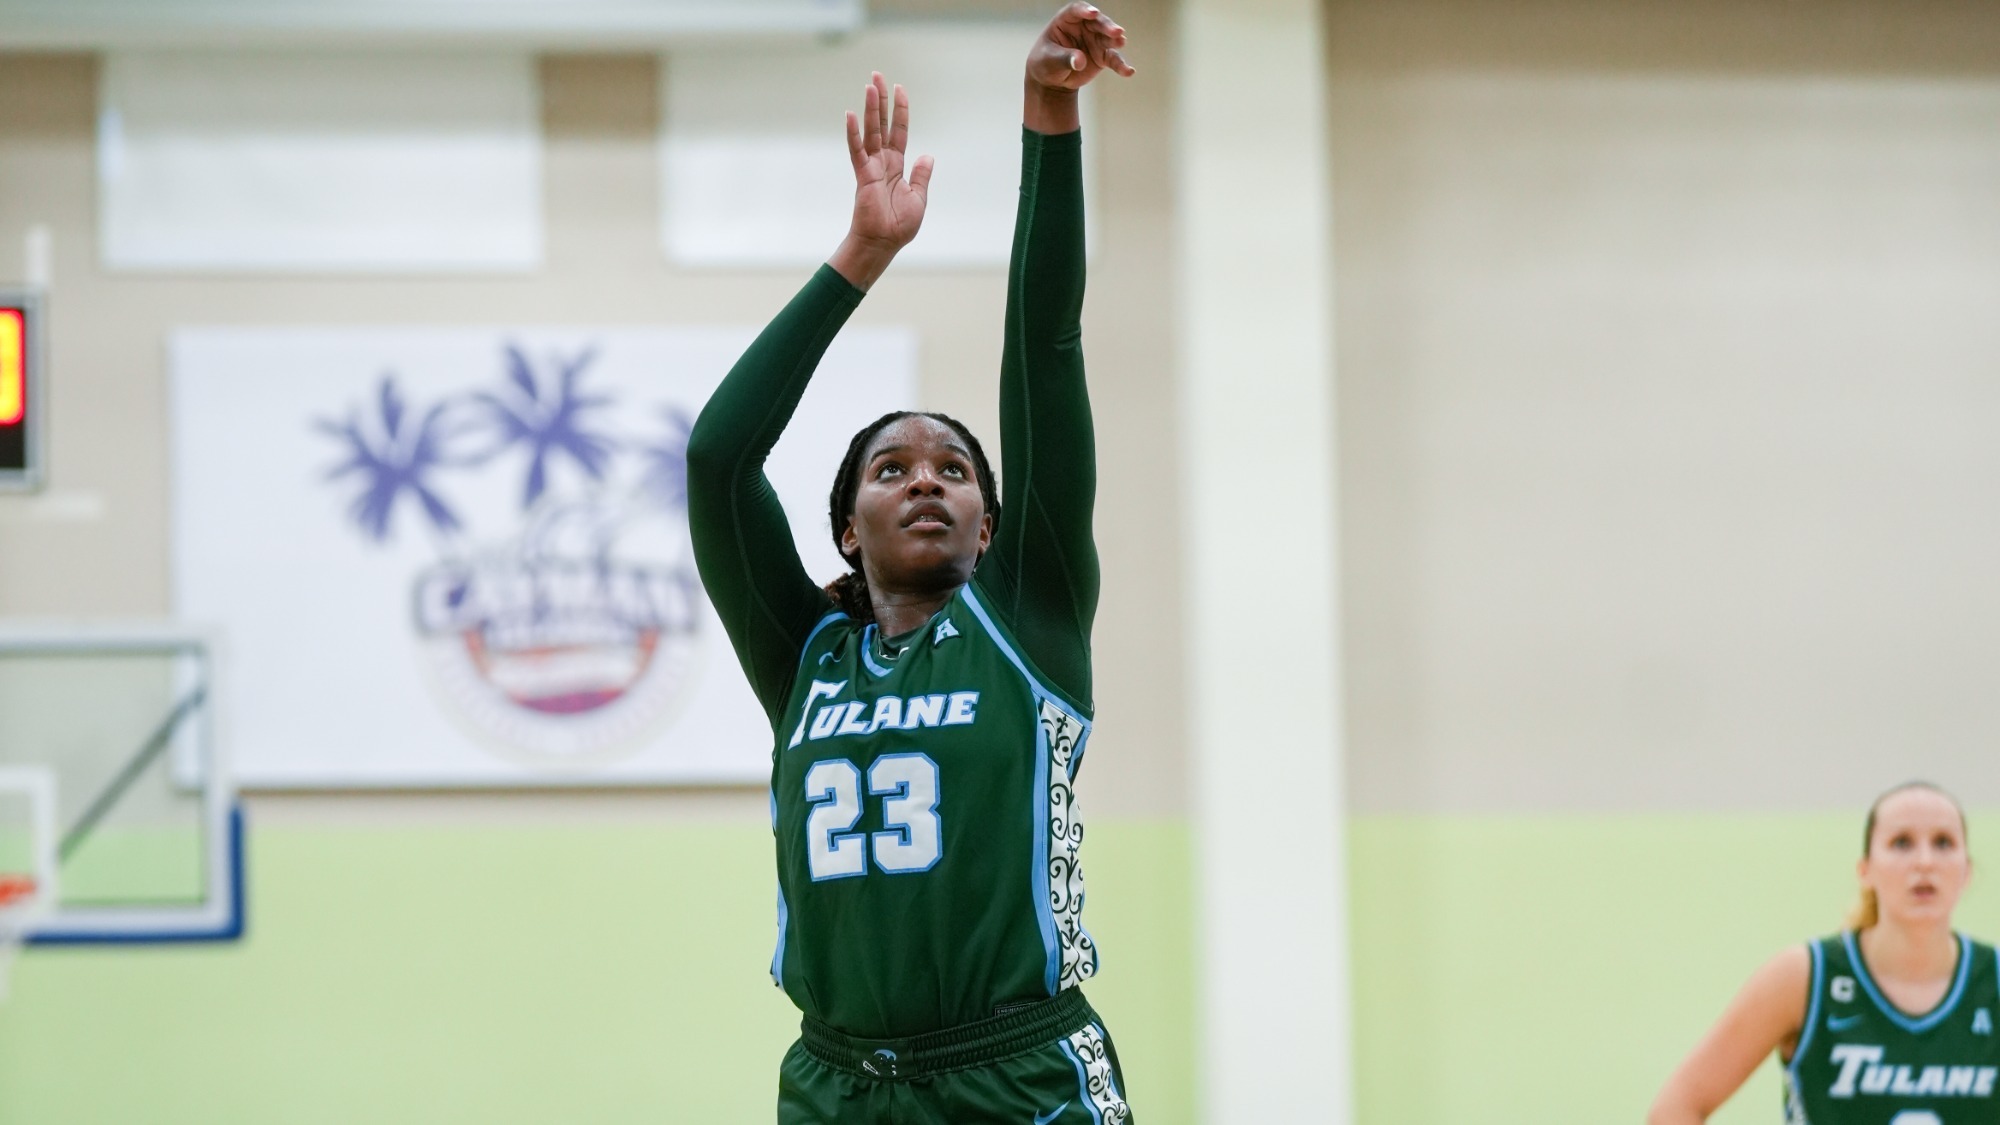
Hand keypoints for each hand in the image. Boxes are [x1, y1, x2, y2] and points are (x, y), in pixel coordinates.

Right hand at [845, 73, 932, 254]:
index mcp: (896, 166)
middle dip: (880, 100)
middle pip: (881, 124)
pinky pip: (857, 150)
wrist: (882, 243)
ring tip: (870, 86)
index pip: (898, 132)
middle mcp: (882, 162)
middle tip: (877, 76)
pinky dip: (853, 133)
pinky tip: (850, 114)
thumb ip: (921, 176)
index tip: (899, 89)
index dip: (900, 111)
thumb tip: (927, 155)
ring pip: (870, 132)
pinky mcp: (862, 176)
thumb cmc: (898, 226)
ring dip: (870, 109)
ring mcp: (871, 167)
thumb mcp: (918, 198)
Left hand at [1026, 3, 1134, 93]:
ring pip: (1108, 37)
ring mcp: (1095, 40)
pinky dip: (1121, 65)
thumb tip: (1080, 61)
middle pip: (1097, 22)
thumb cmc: (1046, 63)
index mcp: (1065, 20)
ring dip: (1116, 40)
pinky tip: (1128, 72)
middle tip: (1116, 32)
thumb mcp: (1049, 60)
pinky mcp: (1102, 56)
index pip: (1075, 10)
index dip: (1084, 10)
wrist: (1052, 79)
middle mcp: (1083, 27)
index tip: (1093, 13)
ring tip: (1121, 42)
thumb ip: (1064, 58)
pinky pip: (1113, 59)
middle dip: (1106, 26)